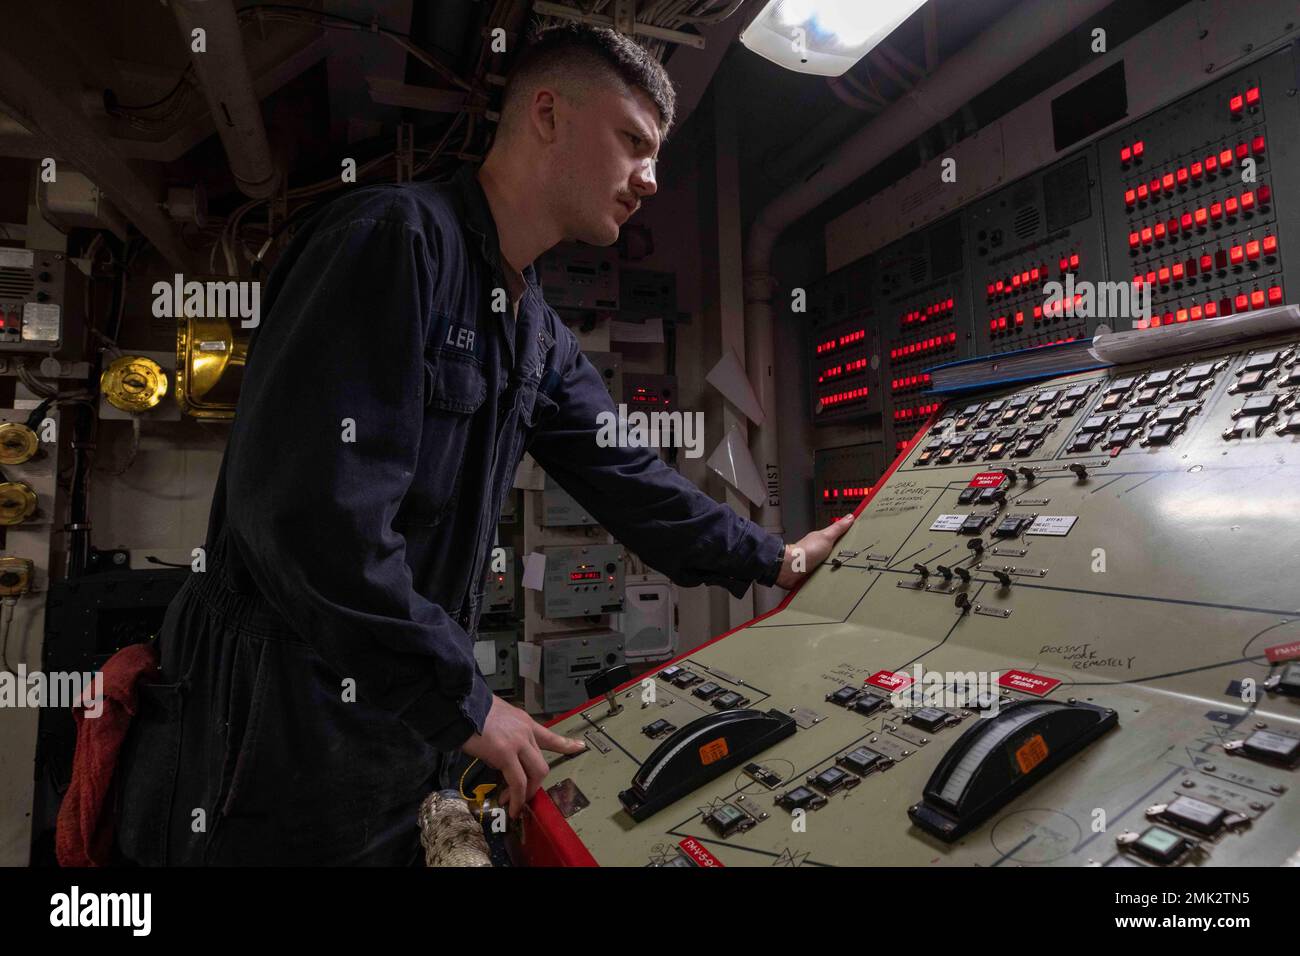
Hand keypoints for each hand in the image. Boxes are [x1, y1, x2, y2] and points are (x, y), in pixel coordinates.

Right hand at [461, 695, 586, 817]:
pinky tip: (509, 806)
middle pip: (542, 764)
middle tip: (522, 796)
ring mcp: (518, 742)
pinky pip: (516, 781)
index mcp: (524, 722)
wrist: (459, 705)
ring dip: (525, 794)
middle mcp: (525, 731)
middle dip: (534, 785)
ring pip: (535, 774)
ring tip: (514, 806)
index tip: (579, 747)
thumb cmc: (470, 712)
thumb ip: (505, 736)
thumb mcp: (496, 719)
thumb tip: (500, 756)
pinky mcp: (505, 753)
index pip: (549, 735)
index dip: (565, 744)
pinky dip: (515, 797)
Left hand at [775, 513, 854, 588]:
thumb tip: (849, 517)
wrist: (790, 570)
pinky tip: (838, 580)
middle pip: (840, 553)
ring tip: (851, 573)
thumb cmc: (804, 552)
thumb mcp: (826, 537)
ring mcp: (818, 563)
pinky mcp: (816, 575)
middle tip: (859, 561)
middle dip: (848, 558)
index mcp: (824, 540)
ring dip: (840, 569)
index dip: (852, 539)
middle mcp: (821, 551)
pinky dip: (832, 578)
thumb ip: (838, 528)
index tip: (863, 541)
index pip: (842, 537)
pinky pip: (827, 577)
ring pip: (835, 566)